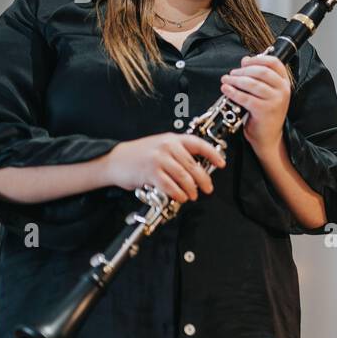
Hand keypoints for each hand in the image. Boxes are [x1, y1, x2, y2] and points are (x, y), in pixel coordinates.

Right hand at [103, 132, 225, 202]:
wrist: (115, 160)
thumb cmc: (139, 155)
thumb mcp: (160, 147)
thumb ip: (178, 154)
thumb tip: (198, 169)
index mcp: (172, 139)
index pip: (198, 144)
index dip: (212, 154)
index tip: (221, 163)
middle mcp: (167, 147)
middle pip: (193, 165)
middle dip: (203, 179)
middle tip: (208, 188)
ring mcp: (159, 159)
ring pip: (184, 177)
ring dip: (191, 189)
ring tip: (193, 196)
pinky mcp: (150, 172)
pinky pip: (170, 186)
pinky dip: (178, 194)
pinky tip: (181, 197)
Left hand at [221, 54, 290, 149]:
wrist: (268, 137)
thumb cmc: (265, 114)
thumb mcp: (267, 93)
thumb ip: (260, 77)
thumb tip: (246, 60)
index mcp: (284, 83)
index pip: (274, 63)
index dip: (257, 59)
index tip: (244, 62)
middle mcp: (283, 90)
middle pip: (261, 71)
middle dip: (243, 70)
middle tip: (232, 73)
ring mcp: (275, 100)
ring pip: (252, 83)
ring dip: (236, 80)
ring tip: (226, 80)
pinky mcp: (265, 110)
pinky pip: (245, 97)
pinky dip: (233, 92)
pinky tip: (226, 90)